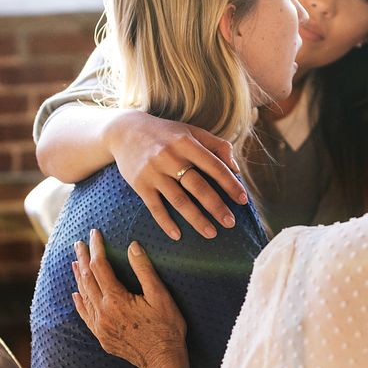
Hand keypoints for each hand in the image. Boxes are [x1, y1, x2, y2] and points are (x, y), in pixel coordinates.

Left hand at [71, 229, 188, 367]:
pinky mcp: (102, 337)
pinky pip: (85, 315)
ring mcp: (100, 327)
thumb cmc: (167, 328)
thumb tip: (132, 246)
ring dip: (79, 277)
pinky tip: (76, 294)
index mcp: (116, 300)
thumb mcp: (160, 296)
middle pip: (87, 279)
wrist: (164, 362)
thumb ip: (144, 270)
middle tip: (78, 243)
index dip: (96, 248)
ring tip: (75, 262)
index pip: (100, 266)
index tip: (94, 233)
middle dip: (83, 258)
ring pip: (84, 296)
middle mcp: (103, 313)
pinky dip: (79, 302)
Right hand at [102, 110, 247, 240]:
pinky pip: (155, 207)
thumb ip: (217, 146)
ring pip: (179, 200)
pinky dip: (166, 223)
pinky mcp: (140, 184)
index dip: (230, 183)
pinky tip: (178, 235)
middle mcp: (170, 157)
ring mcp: (154, 172)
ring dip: (196, 219)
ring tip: (211, 233)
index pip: (214, 165)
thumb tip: (236, 168)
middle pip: (198, 186)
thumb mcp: (191, 131)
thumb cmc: (166, 133)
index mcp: (186, 142)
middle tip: (230, 223)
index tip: (242, 200)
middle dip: (216, 207)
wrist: (125, 131)